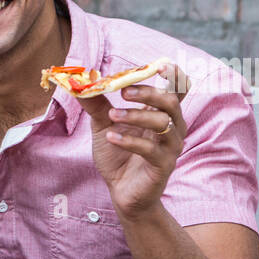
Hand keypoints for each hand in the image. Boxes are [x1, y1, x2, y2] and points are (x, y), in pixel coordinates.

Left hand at [75, 62, 189, 220]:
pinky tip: (111, 138)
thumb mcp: (103, 126)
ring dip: (135, 116)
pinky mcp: (164, 165)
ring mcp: (170, 147)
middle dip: (148, 92)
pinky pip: (151, 149)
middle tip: (124, 92)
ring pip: (163, 123)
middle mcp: (172, 127)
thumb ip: (97, 104)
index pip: (178, 89)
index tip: (158, 66)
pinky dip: (130, 140)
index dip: (174, 75)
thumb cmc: (117, 156)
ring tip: (112, 116)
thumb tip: (80, 82)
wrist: (121, 192)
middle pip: (171, 101)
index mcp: (161, 113)